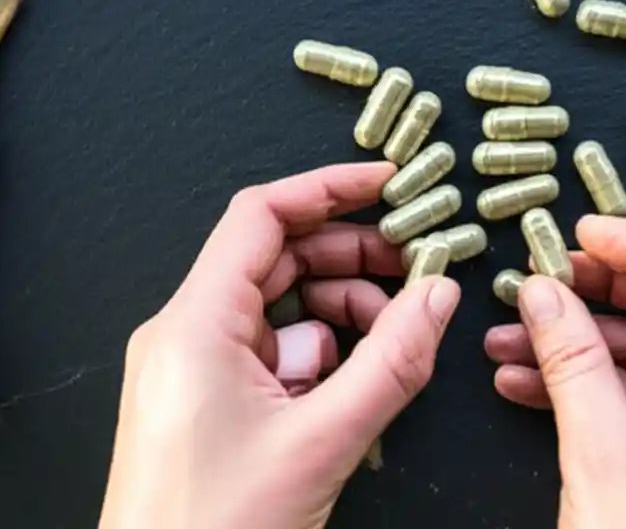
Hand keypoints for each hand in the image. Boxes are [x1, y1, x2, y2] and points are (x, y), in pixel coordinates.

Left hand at [100, 162, 460, 528]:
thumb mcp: (322, 442)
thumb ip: (391, 363)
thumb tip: (438, 295)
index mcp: (195, 324)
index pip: (261, 216)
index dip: (329, 188)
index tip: (388, 183)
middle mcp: (187, 336)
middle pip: (277, 261)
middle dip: (351, 258)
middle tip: (419, 266)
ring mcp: (196, 373)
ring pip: (282, 312)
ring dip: (344, 314)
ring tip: (399, 338)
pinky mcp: (209, 407)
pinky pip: (275, 358)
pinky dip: (323, 360)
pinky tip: (361, 386)